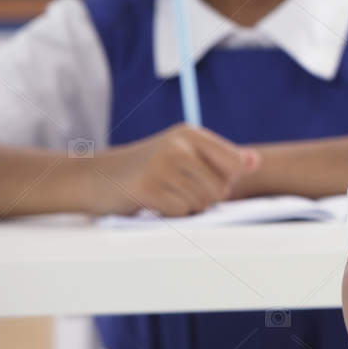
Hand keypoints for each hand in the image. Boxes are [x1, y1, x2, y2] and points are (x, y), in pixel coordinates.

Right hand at [83, 124, 258, 215]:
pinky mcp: (147, 187)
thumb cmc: (143, 168)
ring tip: (163, 195)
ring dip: (185, 207)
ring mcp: (162, 164)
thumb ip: (218, 158)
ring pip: (201, 203)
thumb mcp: (180, 153)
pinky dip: (169, 214)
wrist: (92, 177)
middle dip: (203, 198)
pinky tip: (152, 203)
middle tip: (176, 191)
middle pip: (220, 189)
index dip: (223, 181)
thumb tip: (255, 161)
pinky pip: (179, 212)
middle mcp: (179, 144)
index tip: (201, 180)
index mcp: (190, 133)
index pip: (235, 164)